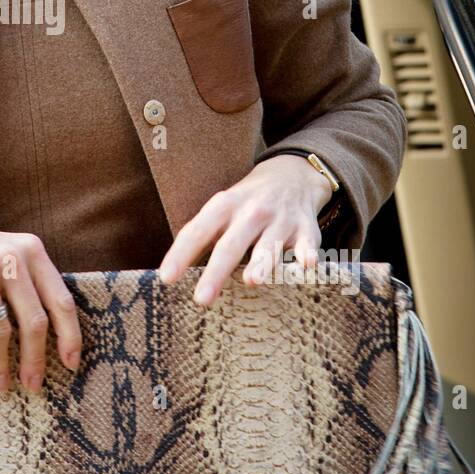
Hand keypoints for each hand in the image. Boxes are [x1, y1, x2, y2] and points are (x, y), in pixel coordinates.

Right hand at [0, 218, 80, 393]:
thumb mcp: (4, 254)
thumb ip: (29, 280)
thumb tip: (57, 335)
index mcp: (30, 250)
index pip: (60, 300)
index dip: (70, 336)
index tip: (71, 364)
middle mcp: (10, 256)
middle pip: (35, 321)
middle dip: (35, 359)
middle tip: (33, 385)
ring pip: (1, 330)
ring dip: (1, 364)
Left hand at [156, 155, 332, 307]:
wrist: (291, 175)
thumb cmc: (246, 203)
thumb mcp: (222, 208)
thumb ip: (202, 235)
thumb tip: (173, 271)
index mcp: (224, 206)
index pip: (198, 231)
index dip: (181, 254)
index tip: (166, 278)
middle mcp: (251, 211)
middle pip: (230, 244)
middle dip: (216, 272)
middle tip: (201, 299)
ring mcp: (280, 219)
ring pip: (269, 245)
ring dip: (261, 262)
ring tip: (251, 281)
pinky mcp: (306, 228)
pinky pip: (308, 242)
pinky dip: (308, 253)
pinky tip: (307, 265)